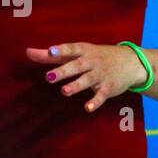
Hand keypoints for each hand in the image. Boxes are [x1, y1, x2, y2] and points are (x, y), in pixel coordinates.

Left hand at [26, 42, 148, 112]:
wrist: (130, 62)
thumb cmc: (96, 56)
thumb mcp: (77, 52)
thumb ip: (52, 55)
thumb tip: (28, 52)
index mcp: (83, 51)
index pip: (71, 49)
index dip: (60, 50)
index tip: (50, 51)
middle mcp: (91, 62)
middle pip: (77, 66)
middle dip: (64, 71)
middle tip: (49, 77)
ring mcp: (100, 75)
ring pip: (87, 80)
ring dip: (76, 86)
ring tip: (65, 91)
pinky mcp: (108, 88)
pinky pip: (101, 95)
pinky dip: (95, 102)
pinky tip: (87, 108)